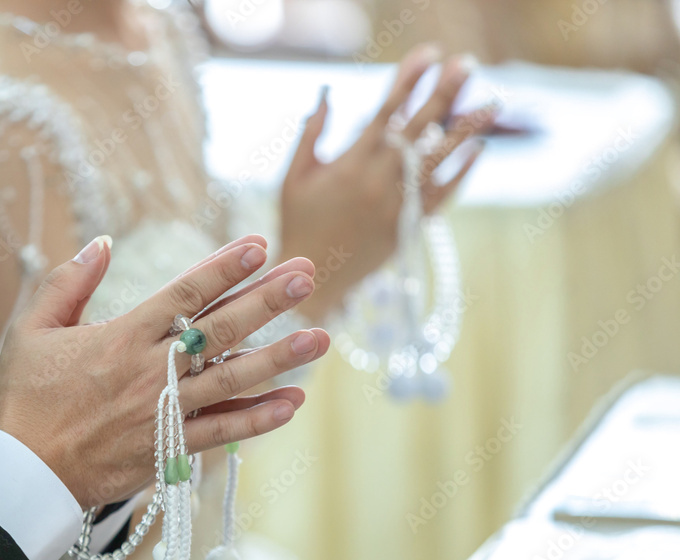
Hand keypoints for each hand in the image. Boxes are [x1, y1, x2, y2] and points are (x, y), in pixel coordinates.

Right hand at [0, 235, 330, 507]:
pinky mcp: (168, 450)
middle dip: (266, 300)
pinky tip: (292, 402)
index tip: (260, 246)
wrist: (22, 474)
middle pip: (219, 330)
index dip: (224, 267)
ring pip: (232, 380)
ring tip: (319, 337)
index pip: (184, 293)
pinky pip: (222, 433)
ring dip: (278, 358)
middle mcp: (149, 372)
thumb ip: (68, 283)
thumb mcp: (31, 330)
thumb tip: (100, 243)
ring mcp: (163, 413)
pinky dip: (258, 419)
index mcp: (120, 337)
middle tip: (305, 274)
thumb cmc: (24, 400)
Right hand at [280, 43, 495, 319]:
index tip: (426, 55)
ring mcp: (397, 205)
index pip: (386, 112)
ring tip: (491, 103)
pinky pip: (442, 196)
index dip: (408, 81)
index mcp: (349, 165)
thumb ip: (311, 134)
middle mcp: (378, 182)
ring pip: (438, 160)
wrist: (312, 278)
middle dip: (444, 93)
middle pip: (419, 128)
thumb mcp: (293, 177)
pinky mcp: (407, 227)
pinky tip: (476, 150)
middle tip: (465, 64)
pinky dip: (460, 173)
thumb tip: (327, 94)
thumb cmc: (298, 225)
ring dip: (466, 130)